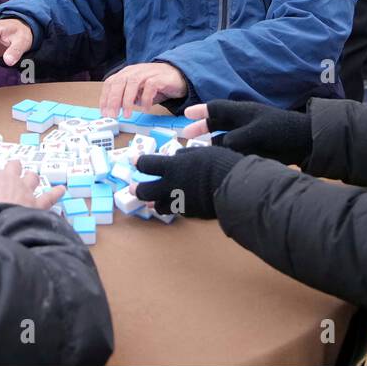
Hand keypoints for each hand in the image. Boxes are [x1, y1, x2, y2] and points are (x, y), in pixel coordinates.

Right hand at [0, 157, 63, 226]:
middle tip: (9, 175)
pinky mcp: (37, 203)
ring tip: (29, 181)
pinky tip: (61, 189)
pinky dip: (55, 193)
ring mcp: (25, 189)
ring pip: (32, 176)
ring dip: (31, 178)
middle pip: (13, 164)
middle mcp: (9, 178)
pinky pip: (49, 196)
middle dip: (12, 168)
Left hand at [98, 62, 186, 117]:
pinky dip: (146, 99)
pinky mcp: (159, 77)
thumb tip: (115, 110)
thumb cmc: (156, 84)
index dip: (105, 97)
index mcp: (127, 73)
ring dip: (127, 100)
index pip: (111, 83)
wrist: (178, 75)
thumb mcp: (137, 91)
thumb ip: (127, 97)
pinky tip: (145, 108)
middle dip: (114, 100)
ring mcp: (147, 73)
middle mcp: (135, 71)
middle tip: (113, 115)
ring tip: (127, 114)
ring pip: (132, 83)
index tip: (104, 112)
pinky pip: (150, 86)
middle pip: (119, 82)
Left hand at [130, 147, 244, 219]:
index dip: (138, 162)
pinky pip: (176, 211)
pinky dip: (173, 207)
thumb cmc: (220, 164)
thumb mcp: (202, 152)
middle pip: (145, 190)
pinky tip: (175, 204)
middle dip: (137, 189)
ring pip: (158, 206)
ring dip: (153, 202)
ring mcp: (179, 201)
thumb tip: (176, 156)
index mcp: (173, 166)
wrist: (234, 188)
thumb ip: (185, 154)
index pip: (147, 165)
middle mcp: (171, 185)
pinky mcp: (190, 213)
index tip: (134, 161)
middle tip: (132, 188)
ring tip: (150, 201)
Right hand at [179, 100, 311, 165]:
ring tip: (195, 152)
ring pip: (222, 139)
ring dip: (210, 144)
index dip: (201, 110)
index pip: (217, 108)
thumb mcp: (256, 131)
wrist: (302, 143)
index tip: (186, 113)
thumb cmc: (279, 130)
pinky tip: (214, 162)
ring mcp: (245, 137)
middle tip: (185, 135)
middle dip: (200, 128)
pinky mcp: (250, 150)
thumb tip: (217, 147)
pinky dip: (222, 154)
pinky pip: (232, 151)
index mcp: (241, 112)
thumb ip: (235, 138)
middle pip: (215, 123)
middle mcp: (240, 123)